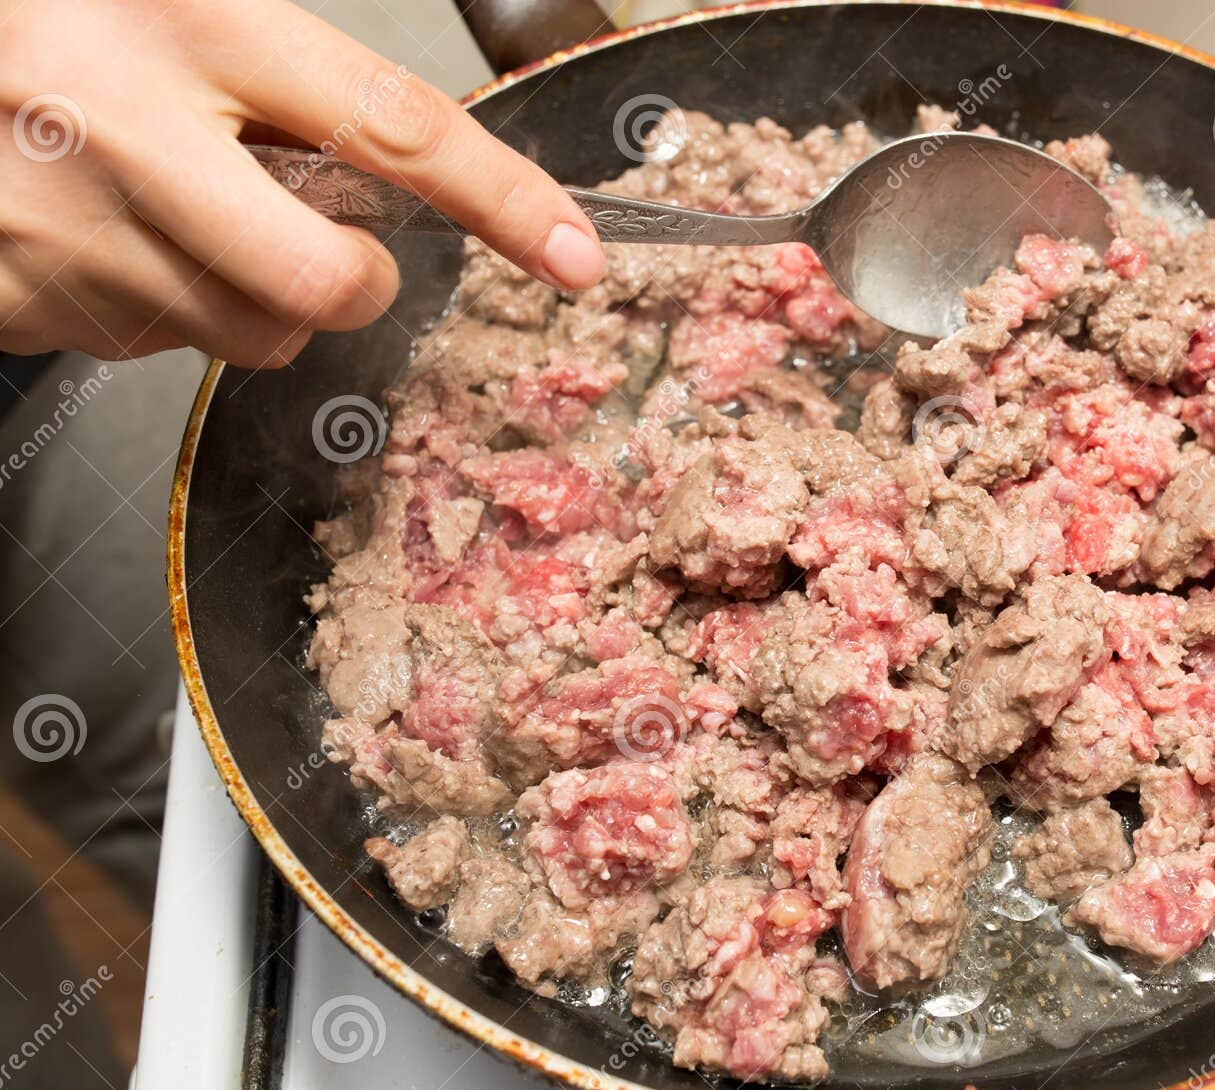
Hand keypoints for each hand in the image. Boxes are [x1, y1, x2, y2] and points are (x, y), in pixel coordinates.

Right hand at [0, 0, 604, 367]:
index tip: (575, 251)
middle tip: (329, 244)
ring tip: (179, 208)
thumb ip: (291, 70)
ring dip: (251, 292)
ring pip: (246, 333)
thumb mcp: (183, 3)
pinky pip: (153, 345)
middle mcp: (130, 130)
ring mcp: (70, 229)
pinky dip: (163, 302)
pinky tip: (111, 231)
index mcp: (191, 24)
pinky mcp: (26, 299)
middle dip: (356, 285)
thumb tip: (408, 159)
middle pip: (324, 283)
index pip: (393, 127)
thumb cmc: (57, 18)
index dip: (501, 197)